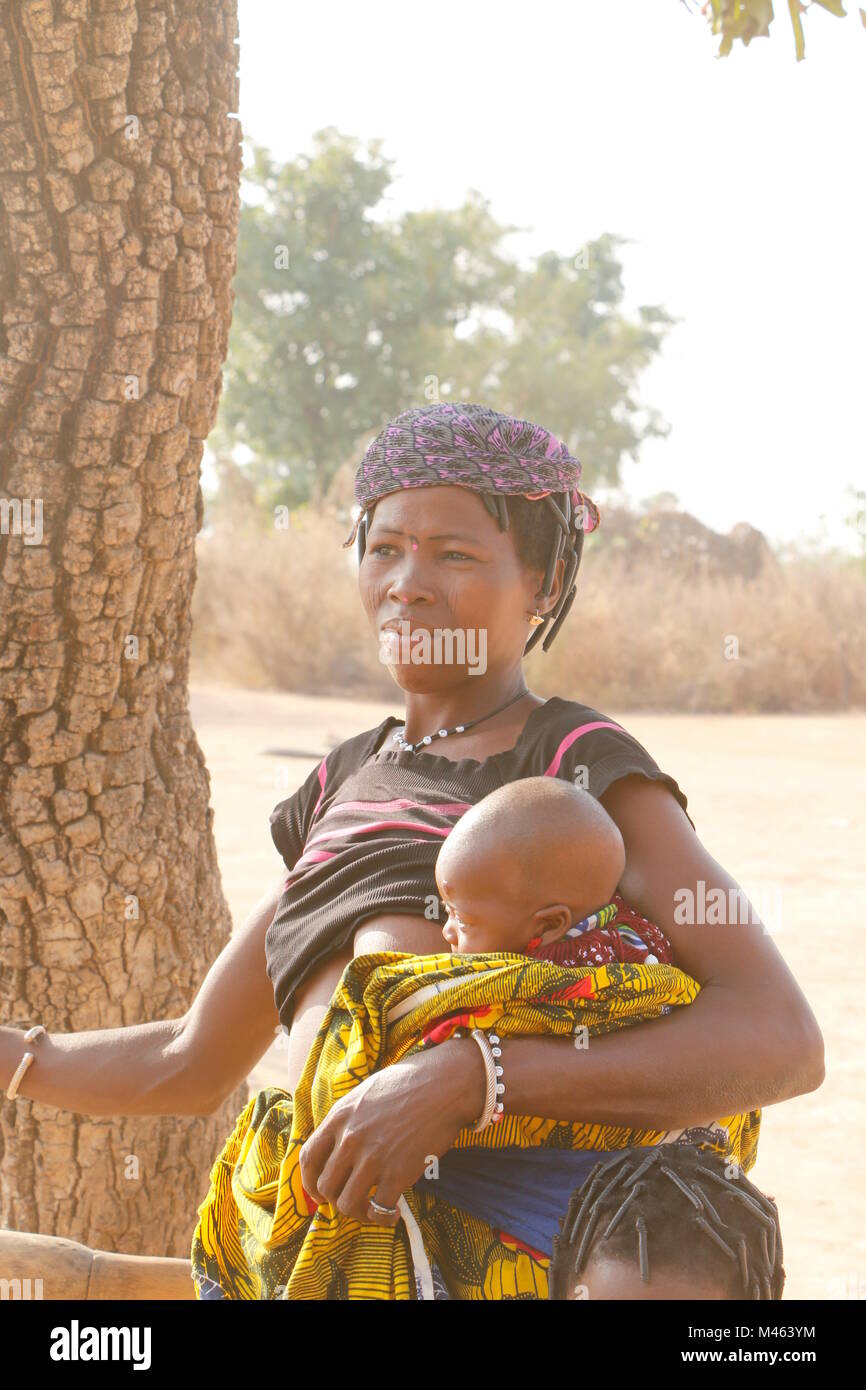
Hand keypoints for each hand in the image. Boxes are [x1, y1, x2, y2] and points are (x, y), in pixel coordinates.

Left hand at [298, 1038, 485, 1226]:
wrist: (445, 1085)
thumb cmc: (409, 1084)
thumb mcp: (365, 1093)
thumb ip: (348, 1119)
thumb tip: (339, 1145)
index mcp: (340, 1117)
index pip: (308, 1158)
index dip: (309, 1182)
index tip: (319, 1194)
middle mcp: (350, 1139)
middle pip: (326, 1186)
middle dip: (334, 1201)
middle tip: (350, 1202)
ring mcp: (373, 1158)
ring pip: (347, 1204)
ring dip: (358, 1214)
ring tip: (371, 1210)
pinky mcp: (398, 1173)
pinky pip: (379, 1210)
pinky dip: (384, 1219)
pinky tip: (394, 1213)